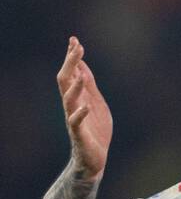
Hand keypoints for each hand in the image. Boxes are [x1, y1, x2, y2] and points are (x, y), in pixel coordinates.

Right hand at [57, 37, 112, 179]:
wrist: (95, 159)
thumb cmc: (96, 131)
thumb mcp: (96, 103)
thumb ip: (90, 85)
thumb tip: (83, 64)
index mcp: (77, 96)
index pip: (71, 72)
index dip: (72, 56)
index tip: (74, 39)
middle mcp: (72, 105)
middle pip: (65, 80)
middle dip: (70, 63)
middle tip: (76, 47)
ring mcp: (74, 118)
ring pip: (68, 99)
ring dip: (74, 86)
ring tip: (80, 75)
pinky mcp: (79, 134)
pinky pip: (76, 122)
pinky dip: (81, 113)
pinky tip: (86, 106)